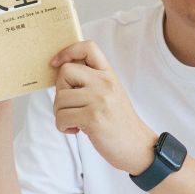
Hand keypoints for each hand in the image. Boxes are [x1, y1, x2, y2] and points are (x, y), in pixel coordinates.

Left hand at [51, 40, 156, 174]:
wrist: (137, 146)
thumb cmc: (119, 122)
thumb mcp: (111, 93)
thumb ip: (92, 81)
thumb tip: (61, 72)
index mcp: (109, 74)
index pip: (88, 47)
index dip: (68, 51)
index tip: (57, 63)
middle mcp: (105, 83)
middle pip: (65, 72)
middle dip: (60, 91)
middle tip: (71, 106)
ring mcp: (99, 99)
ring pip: (60, 98)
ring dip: (61, 114)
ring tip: (75, 121)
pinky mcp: (93, 118)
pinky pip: (61, 117)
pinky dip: (63, 127)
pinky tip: (76, 130)